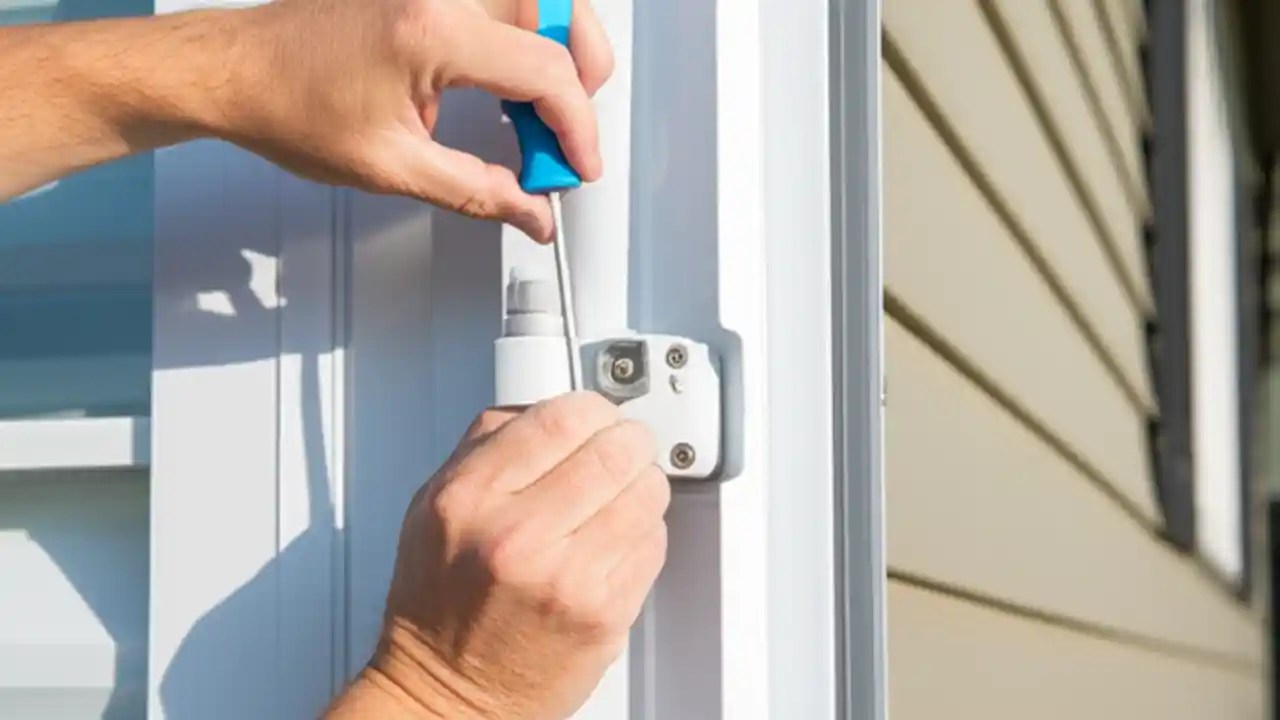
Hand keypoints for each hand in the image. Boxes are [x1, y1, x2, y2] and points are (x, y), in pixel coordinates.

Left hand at [219, 0, 612, 240]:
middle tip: (565, 135)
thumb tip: (530, 211)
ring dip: (554, 54)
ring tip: (536, 117)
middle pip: (557, 11)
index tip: (576, 167)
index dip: (576, 129)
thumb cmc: (287, 103)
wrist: (234, 72)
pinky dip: (518, 42)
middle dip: (581, 77)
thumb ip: (476, 191)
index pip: (545, 70)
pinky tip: (504, 88)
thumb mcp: (391, 166)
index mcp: (432, 29)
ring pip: (534, 1)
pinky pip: (497, 4)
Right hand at [330, 392, 669, 718]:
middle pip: (616, 450)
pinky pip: (653, 544)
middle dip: (629, 441)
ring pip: (647, 494)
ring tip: (618, 497)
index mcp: (470, 500)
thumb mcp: (433, 507)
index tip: (597, 414)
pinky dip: (643, 533)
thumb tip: (546, 405)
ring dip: (642, 486)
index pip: (560, 418)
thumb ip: (486, 446)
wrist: (449, 694)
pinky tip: (612, 542)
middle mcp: (517, 536)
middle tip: (623, 447)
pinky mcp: (605, 613)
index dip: (592, 408)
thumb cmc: (439, 606)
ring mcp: (568, 578)